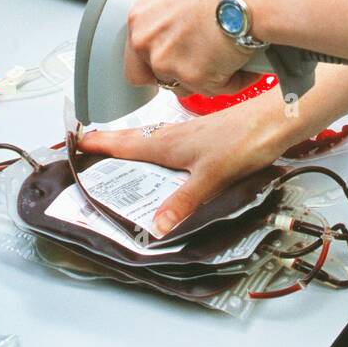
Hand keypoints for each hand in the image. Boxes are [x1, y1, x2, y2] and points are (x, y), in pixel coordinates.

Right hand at [78, 88, 290, 236]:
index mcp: (166, 143)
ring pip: (149, 141)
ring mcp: (187, 134)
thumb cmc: (243, 140)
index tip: (75, 144)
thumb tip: (157, 226)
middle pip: (131, 141)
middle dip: (108, 147)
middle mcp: (172, 135)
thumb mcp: (210, 178)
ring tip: (117, 161)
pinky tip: (164, 162)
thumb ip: (183, 202)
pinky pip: (168, 143)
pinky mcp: (201, 137)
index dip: (97, 144)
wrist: (272, 120)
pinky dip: (155, 151)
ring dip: (131, 149)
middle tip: (87, 153)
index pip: (122, 143)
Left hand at [124, 0, 270, 96]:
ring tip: (230, 58)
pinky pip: (218, 88)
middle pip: (156, 75)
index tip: (178, 51)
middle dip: (180, 71)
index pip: (135, 50)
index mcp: (141, 15)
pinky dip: (235, 79)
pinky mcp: (197, 79)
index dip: (159, 51)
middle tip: (205, 60)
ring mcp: (170, 63)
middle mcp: (148, 41)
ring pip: (188, 85)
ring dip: (208, 77)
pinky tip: (247, 63)